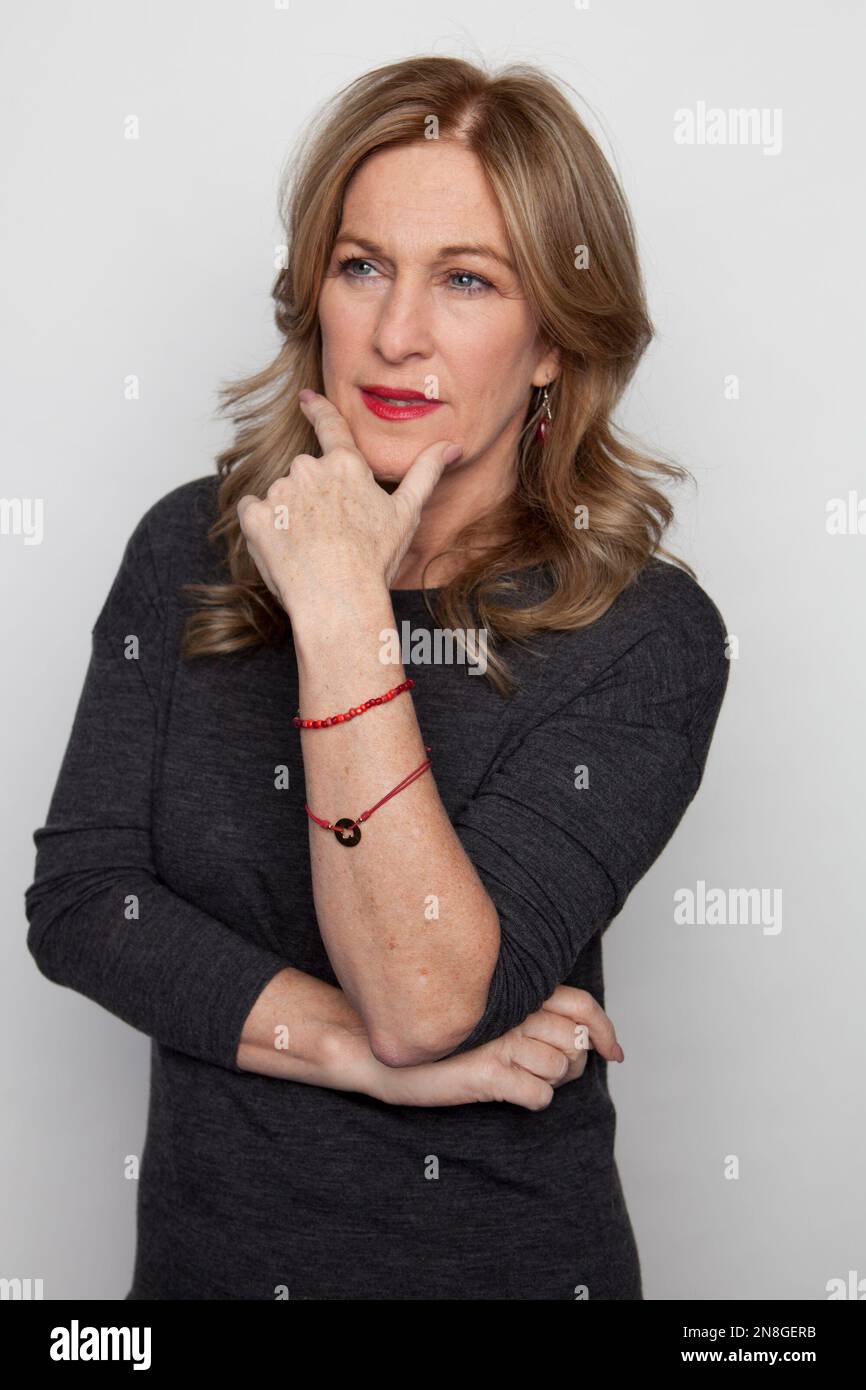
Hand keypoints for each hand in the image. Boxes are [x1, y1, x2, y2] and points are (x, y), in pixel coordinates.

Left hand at [236, 389, 462, 616]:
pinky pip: (253, 512)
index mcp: (345, 464)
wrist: (338, 600)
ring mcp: (280, 491)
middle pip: (305, 473)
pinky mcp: (256, 516)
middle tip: (330, 534)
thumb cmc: (375, 560)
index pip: (330, 425)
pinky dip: (264, 527)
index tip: (305, 398)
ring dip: (290, 514)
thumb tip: (451, 446)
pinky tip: (284, 548)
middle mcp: (308, 468)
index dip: (317, 409)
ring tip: (310, 548)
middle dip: (313, 497)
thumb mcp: (406, 513)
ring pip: (281, 495)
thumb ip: (425, 473)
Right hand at [359, 985, 623, 1110]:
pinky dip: (532, 1099)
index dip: (605, 1029)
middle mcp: (512, 1014)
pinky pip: (537, 1094)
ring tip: (520, 1080)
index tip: (613, 1052)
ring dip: (549, 1082)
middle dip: (573, 1064)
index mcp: (515, 996)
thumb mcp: (485, 1020)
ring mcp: (499, 1042)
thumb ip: (524, 1018)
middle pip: (575, 1041)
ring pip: (560, 1068)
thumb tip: (572, 1040)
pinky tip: (510, 1094)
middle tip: (547, 1072)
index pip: (580, 1004)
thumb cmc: (436, 1040)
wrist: (381, 1053)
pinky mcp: (485, 1073)